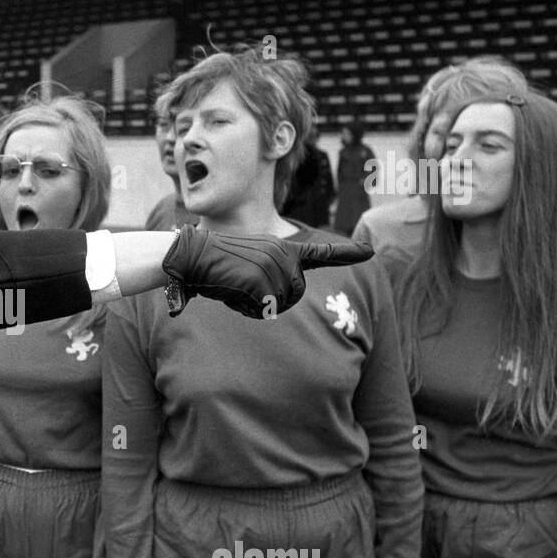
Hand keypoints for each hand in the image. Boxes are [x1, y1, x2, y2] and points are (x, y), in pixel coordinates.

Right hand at [161, 226, 372, 317]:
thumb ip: (262, 276)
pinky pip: (261, 309)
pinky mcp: (261, 280)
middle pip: (294, 295)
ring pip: (278, 304)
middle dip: (272, 301)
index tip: (370, 252)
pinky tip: (229, 291)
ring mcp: (274, 266)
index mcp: (282, 248)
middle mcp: (284, 254)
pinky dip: (243, 308)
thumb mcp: (243, 262)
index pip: (322, 252)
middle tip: (243, 287)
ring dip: (254, 305)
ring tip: (233, 285)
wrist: (186, 255)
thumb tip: (251, 280)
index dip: (347, 253)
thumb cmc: (209, 263)